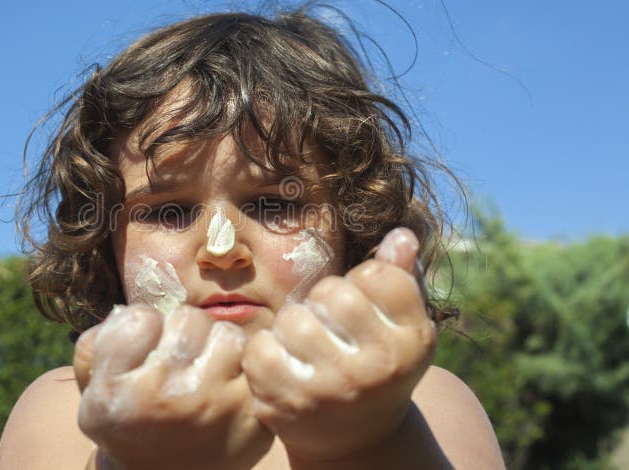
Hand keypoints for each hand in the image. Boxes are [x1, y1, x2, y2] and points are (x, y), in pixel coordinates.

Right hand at [74, 304, 272, 469]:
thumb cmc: (129, 424)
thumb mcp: (93, 393)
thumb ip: (95, 345)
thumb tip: (126, 311)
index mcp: (118, 394)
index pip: (139, 319)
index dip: (142, 329)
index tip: (141, 351)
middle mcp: (165, 400)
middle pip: (187, 319)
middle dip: (181, 333)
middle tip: (177, 360)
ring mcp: (214, 408)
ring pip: (226, 334)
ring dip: (215, 345)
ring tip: (204, 370)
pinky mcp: (252, 417)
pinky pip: (255, 361)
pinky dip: (242, 368)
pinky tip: (227, 386)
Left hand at [242, 227, 435, 462]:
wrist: (355, 438)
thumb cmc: (376, 362)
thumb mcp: (400, 325)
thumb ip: (400, 277)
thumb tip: (400, 234)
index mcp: (412, 339)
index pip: (376, 275)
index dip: (362, 281)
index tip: (362, 304)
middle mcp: (378, 367)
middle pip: (331, 292)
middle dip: (323, 301)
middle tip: (327, 324)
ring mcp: (333, 389)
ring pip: (293, 319)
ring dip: (292, 326)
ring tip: (303, 344)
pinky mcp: (290, 404)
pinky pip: (261, 350)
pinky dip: (265, 351)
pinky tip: (282, 363)